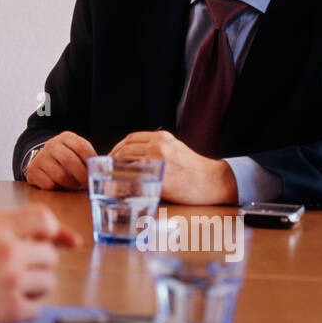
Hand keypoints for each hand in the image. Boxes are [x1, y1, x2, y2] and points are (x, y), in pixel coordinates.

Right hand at [0, 206, 77, 322]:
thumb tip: (15, 225)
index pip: (44, 219)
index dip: (50, 230)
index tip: (47, 240)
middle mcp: (9, 251)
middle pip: (49, 254)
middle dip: (36, 262)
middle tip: (16, 269)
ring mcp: (12, 281)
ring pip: (47, 282)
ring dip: (33, 286)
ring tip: (8, 288)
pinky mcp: (11, 310)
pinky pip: (36, 308)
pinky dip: (24, 309)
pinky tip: (3, 305)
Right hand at [23, 131, 97, 189]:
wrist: (41, 159)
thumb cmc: (65, 159)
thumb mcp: (76, 152)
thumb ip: (88, 158)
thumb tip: (106, 171)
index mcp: (66, 137)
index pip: (82, 147)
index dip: (91, 162)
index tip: (97, 173)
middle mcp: (52, 144)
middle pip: (70, 161)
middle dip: (82, 176)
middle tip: (88, 185)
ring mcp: (41, 157)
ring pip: (60, 176)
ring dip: (71, 185)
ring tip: (75, 185)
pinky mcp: (33, 170)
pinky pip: (49, 184)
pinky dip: (57, 188)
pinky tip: (60, 186)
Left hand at [108, 129, 237, 204]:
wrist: (213, 181)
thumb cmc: (194, 169)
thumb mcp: (175, 148)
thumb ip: (157, 147)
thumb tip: (135, 155)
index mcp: (162, 137)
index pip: (131, 138)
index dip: (118, 147)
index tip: (112, 156)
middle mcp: (158, 145)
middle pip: (126, 148)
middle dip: (113, 158)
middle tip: (108, 168)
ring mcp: (158, 160)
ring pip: (127, 161)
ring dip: (116, 168)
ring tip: (112, 176)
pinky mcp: (159, 176)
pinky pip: (134, 176)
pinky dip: (125, 179)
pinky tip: (122, 184)